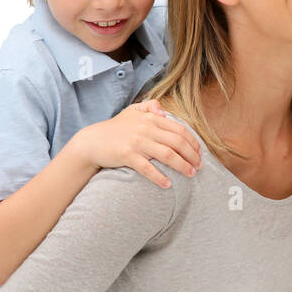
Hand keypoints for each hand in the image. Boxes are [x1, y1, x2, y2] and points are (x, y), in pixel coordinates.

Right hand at [71, 98, 201, 188]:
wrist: (91, 141)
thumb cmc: (114, 129)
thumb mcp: (131, 112)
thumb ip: (149, 107)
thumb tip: (163, 110)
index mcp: (150, 119)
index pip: (180, 129)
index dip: (193, 142)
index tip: (200, 153)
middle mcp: (146, 129)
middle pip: (178, 142)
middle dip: (192, 155)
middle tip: (199, 166)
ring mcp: (137, 142)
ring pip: (167, 155)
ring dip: (182, 166)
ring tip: (191, 174)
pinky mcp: (127, 155)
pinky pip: (147, 168)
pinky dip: (159, 177)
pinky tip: (168, 185)